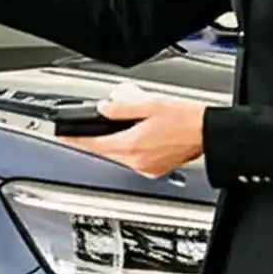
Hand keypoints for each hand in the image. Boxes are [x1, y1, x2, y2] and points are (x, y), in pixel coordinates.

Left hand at [61, 100, 206, 177]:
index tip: (63, 135)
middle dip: (95, 138)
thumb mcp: (149, 104)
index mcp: (133, 146)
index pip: (94, 144)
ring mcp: (146, 167)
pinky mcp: (154, 169)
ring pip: (118, 156)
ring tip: (117, 126)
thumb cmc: (186, 118)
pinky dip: (128, 149)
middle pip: (105, 151)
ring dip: (113, 143)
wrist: (209, 133)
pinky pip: (132, 160)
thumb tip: (103, 108)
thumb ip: (121, 107)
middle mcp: (137, 161)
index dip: (76, 138)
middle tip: (89, 125)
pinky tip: (134, 135)